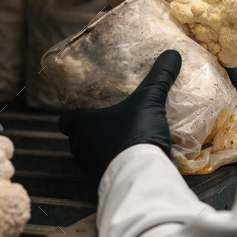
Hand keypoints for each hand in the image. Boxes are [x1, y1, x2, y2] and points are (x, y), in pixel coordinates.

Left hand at [58, 50, 181, 186]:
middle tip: (110, 122)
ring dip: (104, 148)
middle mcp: (81, 148)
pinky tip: (134, 158)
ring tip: (124, 138)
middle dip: (91, 132)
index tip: (83, 112)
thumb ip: (159, 77)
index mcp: (82, 126)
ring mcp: (92, 169)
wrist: (141, 176)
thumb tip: (172, 53)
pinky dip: (117, 164)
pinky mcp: (106, 183)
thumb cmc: (134, 133)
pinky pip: (108, 170)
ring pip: (92, 155)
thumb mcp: (149, 99)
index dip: (72, 116)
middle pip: (78, 138)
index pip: (65, 121)